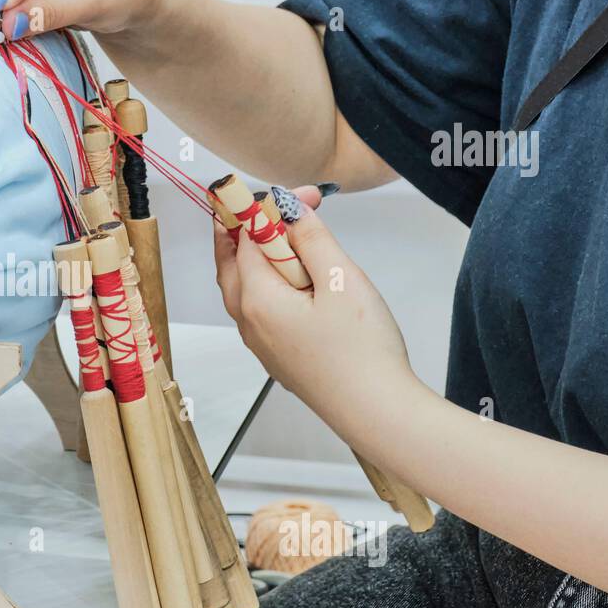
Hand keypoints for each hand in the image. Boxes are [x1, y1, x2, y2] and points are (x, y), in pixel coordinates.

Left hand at [213, 186, 417, 434]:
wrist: (376, 412)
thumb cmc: (361, 349)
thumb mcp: (340, 278)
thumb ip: (310, 237)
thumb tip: (286, 207)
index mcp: (255, 298)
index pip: (245, 235)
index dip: (270, 207)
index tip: (307, 195)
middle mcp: (248, 321)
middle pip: (232, 261)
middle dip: (252, 228)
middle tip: (282, 208)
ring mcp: (260, 342)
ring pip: (245, 287)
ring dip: (264, 258)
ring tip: (296, 240)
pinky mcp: (278, 356)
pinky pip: (262, 309)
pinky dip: (273, 285)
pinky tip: (304, 283)